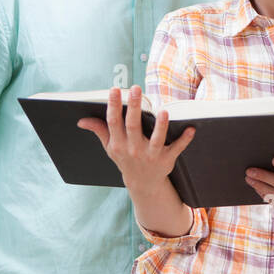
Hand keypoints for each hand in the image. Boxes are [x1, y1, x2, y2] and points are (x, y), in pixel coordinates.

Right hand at [77, 85, 195, 191]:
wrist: (143, 183)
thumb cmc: (126, 158)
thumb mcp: (111, 147)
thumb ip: (100, 131)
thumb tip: (82, 120)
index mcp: (119, 144)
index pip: (114, 122)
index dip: (113, 106)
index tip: (114, 90)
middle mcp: (134, 149)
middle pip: (133, 126)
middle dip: (133, 108)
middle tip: (135, 89)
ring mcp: (151, 155)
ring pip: (156, 139)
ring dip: (160, 126)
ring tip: (162, 111)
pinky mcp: (166, 160)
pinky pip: (177, 149)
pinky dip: (184, 140)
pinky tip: (191, 129)